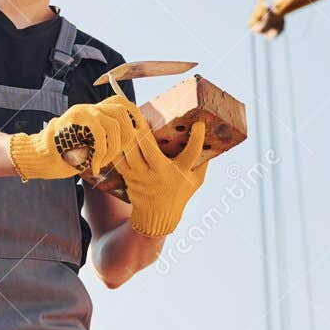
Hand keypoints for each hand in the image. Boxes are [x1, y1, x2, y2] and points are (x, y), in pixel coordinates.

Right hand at [8, 96, 143, 181]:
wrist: (39, 156)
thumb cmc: (65, 155)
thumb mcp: (89, 145)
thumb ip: (105, 139)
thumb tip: (129, 142)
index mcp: (94, 111)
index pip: (120, 103)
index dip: (134, 114)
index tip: (140, 132)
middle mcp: (89, 108)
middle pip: (121, 112)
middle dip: (127, 135)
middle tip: (121, 154)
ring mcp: (81, 112)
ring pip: (112, 124)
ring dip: (113, 147)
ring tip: (104, 162)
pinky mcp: (75, 120)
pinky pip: (99, 134)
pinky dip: (101, 153)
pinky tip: (95, 165)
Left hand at [114, 110, 208, 236]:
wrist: (158, 216)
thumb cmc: (180, 193)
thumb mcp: (197, 180)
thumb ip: (202, 161)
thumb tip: (212, 136)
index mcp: (180, 172)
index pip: (192, 154)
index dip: (197, 138)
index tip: (199, 124)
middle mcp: (160, 174)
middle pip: (150, 150)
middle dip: (144, 130)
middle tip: (142, 114)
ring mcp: (142, 176)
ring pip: (131, 153)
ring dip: (128, 135)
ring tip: (127, 118)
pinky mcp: (129, 177)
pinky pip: (119, 160)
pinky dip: (117, 146)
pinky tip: (117, 133)